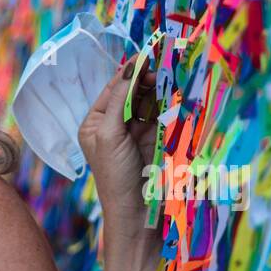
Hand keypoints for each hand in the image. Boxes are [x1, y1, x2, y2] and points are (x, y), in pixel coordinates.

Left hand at [77, 53, 160, 240]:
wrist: (138, 214)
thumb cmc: (115, 176)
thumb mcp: (110, 135)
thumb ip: (120, 100)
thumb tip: (130, 68)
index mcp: (95, 123)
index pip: (113, 89)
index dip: (129, 72)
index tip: (145, 55)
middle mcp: (114, 126)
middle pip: (132, 93)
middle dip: (146, 79)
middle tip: (162, 64)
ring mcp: (136, 133)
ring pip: (149, 103)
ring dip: (158, 89)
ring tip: (170, 73)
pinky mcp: (156, 141)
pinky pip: (162, 117)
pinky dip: (169, 104)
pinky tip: (175, 91)